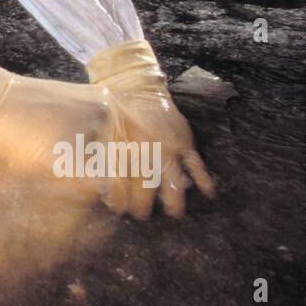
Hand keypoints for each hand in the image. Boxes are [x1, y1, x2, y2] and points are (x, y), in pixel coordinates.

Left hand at [100, 79, 214, 219]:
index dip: (119, 200)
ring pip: (173, 181)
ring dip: (173, 200)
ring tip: (174, 213)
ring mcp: (168, 148)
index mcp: (125, 150)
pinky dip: (203, 178)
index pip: (122, 184)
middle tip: (141, 216)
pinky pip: (195, 163)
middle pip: (147, 187)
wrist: (138, 89)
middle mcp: (147, 152)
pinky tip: (208, 192)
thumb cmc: (118, 114)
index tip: (117, 210)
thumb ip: (101, 156)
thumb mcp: (103, 133)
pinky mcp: (184, 141)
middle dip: (143, 204)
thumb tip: (96, 183)